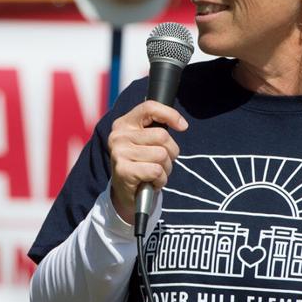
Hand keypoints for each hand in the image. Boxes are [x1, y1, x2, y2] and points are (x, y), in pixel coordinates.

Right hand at [107, 100, 187, 223]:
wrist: (126, 193)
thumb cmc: (141, 164)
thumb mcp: (146, 142)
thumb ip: (157, 129)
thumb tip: (182, 124)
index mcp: (124, 123)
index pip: (149, 107)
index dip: (170, 114)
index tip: (183, 126)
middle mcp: (118, 135)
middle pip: (162, 136)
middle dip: (171, 152)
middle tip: (162, 162)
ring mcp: (119, 152)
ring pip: (161, 155)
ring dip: (165, 169)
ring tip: (155, 173)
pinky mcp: (123, 170)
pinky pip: (156, 170)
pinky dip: (160, 180)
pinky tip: (151, 182)